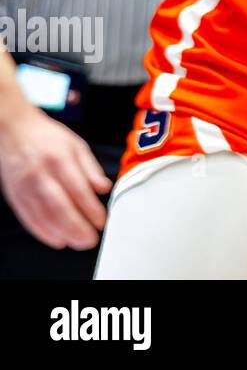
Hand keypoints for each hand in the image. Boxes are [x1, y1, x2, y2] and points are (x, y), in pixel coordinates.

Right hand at [0, 103, 111, 249]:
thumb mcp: (77, 145)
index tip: (102, 221)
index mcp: (59, 159)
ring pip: (42, 216)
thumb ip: (91, 168)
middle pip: (59, 206)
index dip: (90, 208)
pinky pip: (28, 218)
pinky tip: (56, 239)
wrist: (15, 131)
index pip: (77, 189)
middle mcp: (40, 174)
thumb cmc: (48, 138)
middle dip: (76, 226)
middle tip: (90, 239)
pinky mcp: (14, 196)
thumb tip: (104, 188)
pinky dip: (42, 232)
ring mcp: (24, 187)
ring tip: (77, 243)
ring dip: (61, 233)